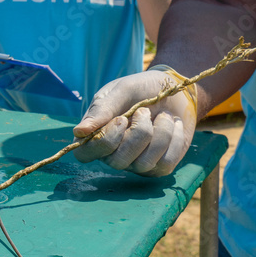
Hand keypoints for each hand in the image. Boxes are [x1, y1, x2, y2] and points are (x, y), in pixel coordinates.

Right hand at [72, 66, 196, 176]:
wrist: (176, 91)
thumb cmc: (141, 89)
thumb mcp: (121, 91)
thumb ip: (101, 110)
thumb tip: (79, 132)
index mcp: (95, 135)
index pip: (84, 154)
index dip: (104, 141)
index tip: (121, 118)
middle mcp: (112, 154)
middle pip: (117, 161)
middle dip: (138, 132)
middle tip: (144, 111)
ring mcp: (136, 163)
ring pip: (144, 164)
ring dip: (160, 133)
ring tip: (162, 116)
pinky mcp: (159, 167)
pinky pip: (165, 163)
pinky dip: (174, 139)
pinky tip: (173, 126)